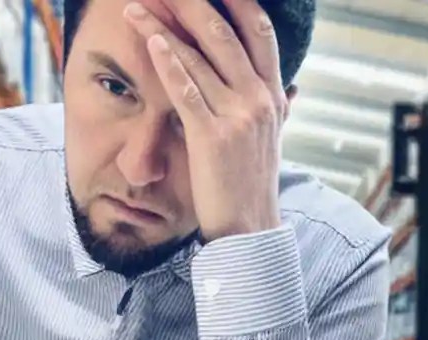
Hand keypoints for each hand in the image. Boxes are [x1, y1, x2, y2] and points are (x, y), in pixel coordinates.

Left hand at [124, 0, 285, 241]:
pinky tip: (151, 41)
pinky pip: (187, 92)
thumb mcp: (274, 140)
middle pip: (224, 33)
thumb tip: (290, 88)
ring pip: (199, 57)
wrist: (250, 229)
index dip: (237, 1)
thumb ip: (278, 109)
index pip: (259, 32)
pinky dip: (169, 63)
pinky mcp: (213, 137)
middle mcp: (260, 99)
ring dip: (163, 25)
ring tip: (136, 6)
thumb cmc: (252, 184)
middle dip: (191, 2)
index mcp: (273, 96)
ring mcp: (238, 117)